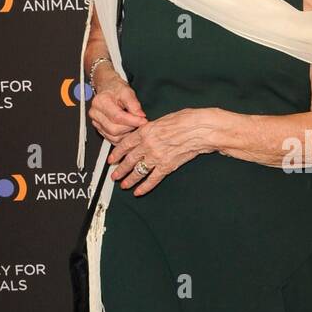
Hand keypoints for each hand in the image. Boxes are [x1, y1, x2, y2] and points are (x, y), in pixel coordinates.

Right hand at [88, 67, 147, 142]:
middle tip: (139, 122)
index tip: (143, 120)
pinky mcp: (99, 129)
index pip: (117, 117)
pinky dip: (122, 137)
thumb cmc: (115, 89)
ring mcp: (96, 122)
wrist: (107, 88)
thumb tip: (140, 115)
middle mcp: (95, 113)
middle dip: (130, 128)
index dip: (132, 121)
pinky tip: (128, 130)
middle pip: (114, 129)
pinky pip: (112, 139)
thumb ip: (134, 104)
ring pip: (113, 137)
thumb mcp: (127, 91)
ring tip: (134, 125)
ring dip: (127, 134)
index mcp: (101, 102)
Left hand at [107, 107, 221, 194]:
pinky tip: (138, 192)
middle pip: (129, 160)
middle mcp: (147, 145)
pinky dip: (145, 187)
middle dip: (120, 170)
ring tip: (124, 185)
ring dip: (129, 180)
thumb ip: (150, 129)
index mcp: (145, 132)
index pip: (125, 145)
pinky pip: (152, 179)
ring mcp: (156, 157)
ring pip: (138, 172)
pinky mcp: (167, 166)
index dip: (116, 154)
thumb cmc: (185, 120)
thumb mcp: (162, 119)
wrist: (200, 130)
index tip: (111, 160)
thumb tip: (144, 134)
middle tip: (114, 176)